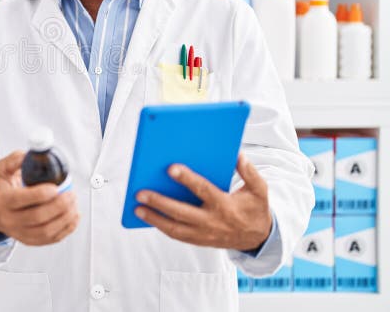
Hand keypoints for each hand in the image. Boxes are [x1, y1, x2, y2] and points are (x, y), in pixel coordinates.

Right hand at [0, 151, 79, 245]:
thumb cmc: (4, 190)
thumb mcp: (3, 170)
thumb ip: (15, 159)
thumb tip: (29, 155)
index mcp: (3, 201)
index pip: (21, 200)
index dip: (40, 195)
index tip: (55, 187)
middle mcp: (10, 220)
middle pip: (37, 217)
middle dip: (59, 206)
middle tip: (71, 194)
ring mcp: (21, 233)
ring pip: (46, 230)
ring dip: (65, 217)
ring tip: (74, 203)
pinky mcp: (31, 241)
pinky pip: (52, 239)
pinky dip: (67, 228)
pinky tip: (74, 216)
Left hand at [134, 153, 271, 250]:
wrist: (258, 238)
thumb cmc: (255, 208)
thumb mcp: (259, 189)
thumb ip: (249, 172)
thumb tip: (238, 155)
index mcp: (225, 206)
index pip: (203, 190)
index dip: (187, 179)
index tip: (170, 168)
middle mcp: (212, 222)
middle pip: (182, 213)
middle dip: (160, 203)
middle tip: (140, 193)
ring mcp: (204, 234)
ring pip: (175, 229)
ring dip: (154, 219)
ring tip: (137, 208)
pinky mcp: (199, 241)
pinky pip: (177, 235)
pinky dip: (161, 226)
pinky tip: (148, 216)